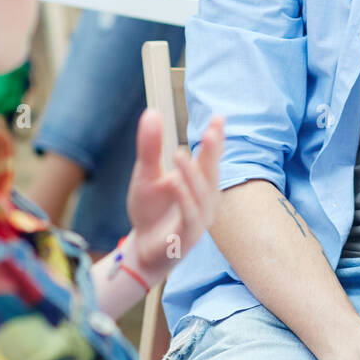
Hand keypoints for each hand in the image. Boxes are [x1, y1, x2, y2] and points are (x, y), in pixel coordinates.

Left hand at [126, 109, 224, 283]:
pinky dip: (185, 200)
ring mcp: (199, 218)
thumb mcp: (146, 174)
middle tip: (213, 130)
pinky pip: (191, 217)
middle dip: (214, 151)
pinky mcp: (188, 237)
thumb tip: (152, 111)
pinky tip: (175, 183)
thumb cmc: (150, 210)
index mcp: (198, 181)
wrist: (141, 248)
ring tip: (179, 154)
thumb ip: (151, 146)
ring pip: (202, 194)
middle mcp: (205, 198)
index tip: (218, 117)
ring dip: (192, 174)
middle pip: (212, 172)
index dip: (216, 138)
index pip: (210, 156)